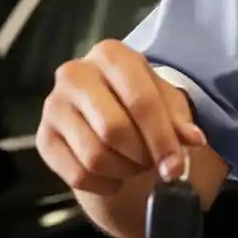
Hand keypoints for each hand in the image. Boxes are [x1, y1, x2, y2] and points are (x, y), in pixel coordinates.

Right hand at [36, 39, 206, 194]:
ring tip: (136, 165)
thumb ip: (180, 120)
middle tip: (154, 162)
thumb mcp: (167, 102)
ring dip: (124, 170)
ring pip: (95, 156)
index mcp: (111, 54)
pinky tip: (115, 176)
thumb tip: (193, 139)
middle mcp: (75, 74)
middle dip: (142, 155)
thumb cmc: (141, 102)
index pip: (140, 101)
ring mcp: (54, 105)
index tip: (176, 166)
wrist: (107, 115)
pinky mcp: (43, 138)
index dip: (162, 138)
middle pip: (114, 130)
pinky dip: (105, 184)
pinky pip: (78, 175)